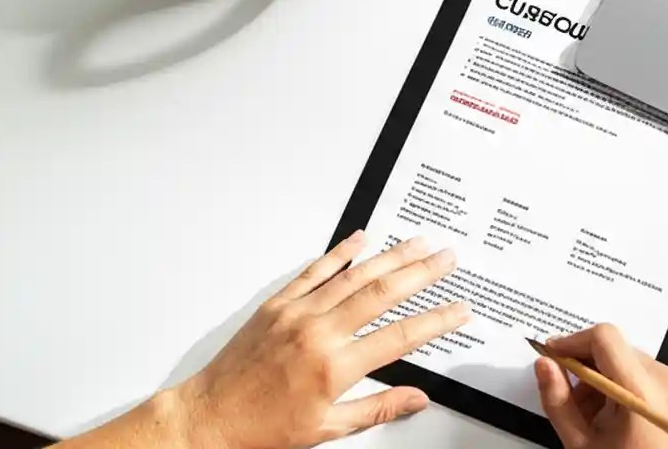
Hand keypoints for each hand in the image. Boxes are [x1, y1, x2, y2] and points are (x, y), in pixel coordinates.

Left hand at [169, 232, 467, 447]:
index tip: (459, 310)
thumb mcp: (326, 429)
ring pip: (353, 276)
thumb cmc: (261, 428)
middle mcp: (317, 334)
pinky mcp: (277, 306)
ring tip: (418, 243)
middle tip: (447, 259)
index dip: (435, 321)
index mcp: (334, 368)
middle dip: (421, 273)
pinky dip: (340, 253)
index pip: (400, 338)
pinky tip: (361, 239)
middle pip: (382, 294)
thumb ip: (377, 409)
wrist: (208, 419)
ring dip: (391, 256)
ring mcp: (296, 314)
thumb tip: (416, 399)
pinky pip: (314, 272)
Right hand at [534, 324, 667, 448]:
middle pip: (616, 350)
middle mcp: (667, 380)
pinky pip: (647, 374)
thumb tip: (545, 365)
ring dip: (605, 379)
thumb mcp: (581, 444)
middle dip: (587, 368)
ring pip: (629, 361)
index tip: (554, 355)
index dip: (574, 342)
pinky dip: (625, 386)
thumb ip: (558, 401)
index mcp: (642, 390)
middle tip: (572, 400)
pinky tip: (617, 417)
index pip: (604, 338)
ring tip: (596, 416)